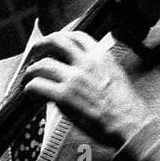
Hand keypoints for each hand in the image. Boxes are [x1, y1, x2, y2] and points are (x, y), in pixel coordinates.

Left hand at [21, 31, 150, 148]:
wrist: (131, 124)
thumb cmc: (126, 107)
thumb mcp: (115, 76)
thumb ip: (96, 69)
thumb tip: (78, 71)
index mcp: (100, 56)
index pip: (77, 36)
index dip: (61, 36)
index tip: (54, 42)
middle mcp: (86, 63)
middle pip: (56, 41)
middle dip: (41, 45)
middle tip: (34, 52)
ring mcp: (74, 78)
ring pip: (42, 64)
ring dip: (31, 70)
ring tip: (29, 77)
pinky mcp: (64, 96)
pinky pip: (38, 85)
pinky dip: (30, 88)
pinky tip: (30, 93)